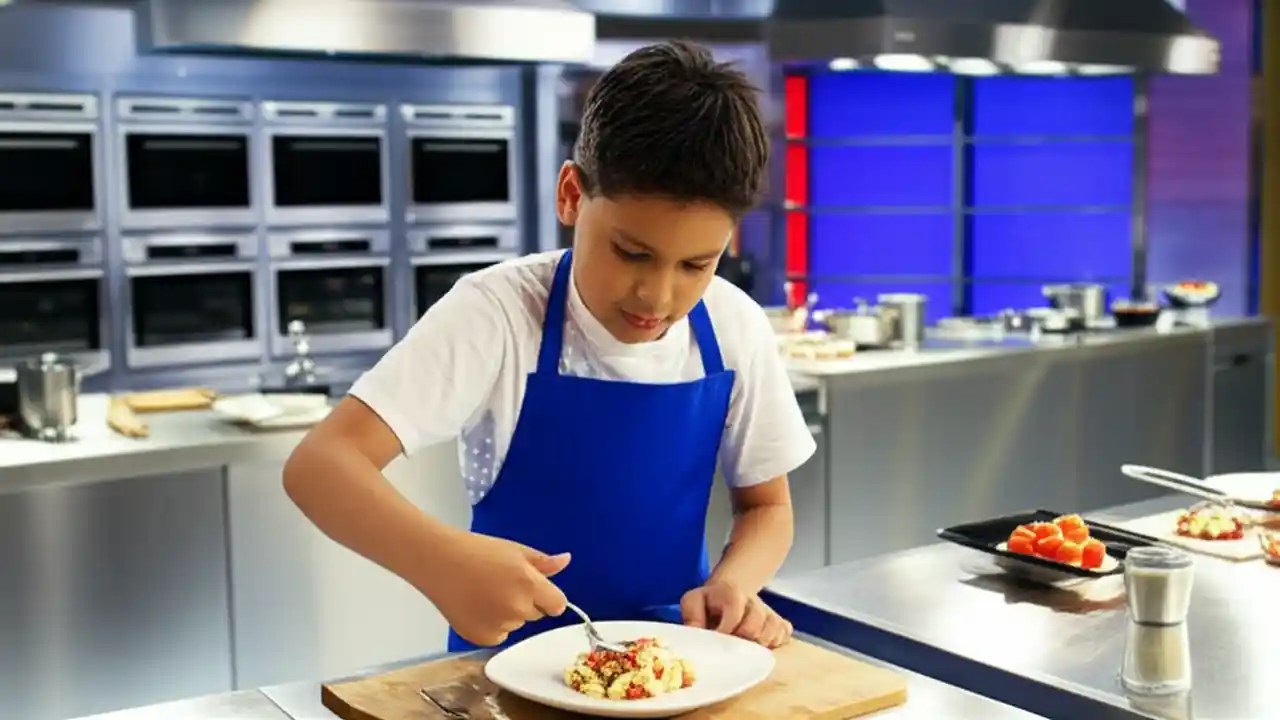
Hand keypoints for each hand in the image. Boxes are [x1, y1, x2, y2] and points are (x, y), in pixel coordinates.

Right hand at [422, 531, 569, 646]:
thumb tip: (566, 561)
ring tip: (484, 593)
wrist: (438, 561)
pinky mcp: (482, 637)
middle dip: (526, 602)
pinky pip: (499, 635)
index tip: (536, 590)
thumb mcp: (514, 550)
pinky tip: (476, 606)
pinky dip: (492, 626)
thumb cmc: (475, 550)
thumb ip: (543, 563)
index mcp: (529, 585)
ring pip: (516, 624)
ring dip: (508, 614)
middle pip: (537, 614)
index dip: (548, 597)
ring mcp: (499, 626)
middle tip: (501, 584)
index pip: (558, 604)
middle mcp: (517, 609)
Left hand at [680, 582, 792, 648]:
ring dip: (758, 643)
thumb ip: (692, 616)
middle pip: (755, 624)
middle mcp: (753, 601)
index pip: (735, 609)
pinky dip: (775, 642)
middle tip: (730, 647)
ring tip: (744, 648)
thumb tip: (695, 633)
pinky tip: (761, 645)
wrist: (730, 591)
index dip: (727, 627)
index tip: (718, 638)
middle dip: (741, 640)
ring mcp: (769, 611)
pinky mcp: (780, 621)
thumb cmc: (710, 603)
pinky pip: (785, 633)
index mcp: (731, 593)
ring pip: (772, 630)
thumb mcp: (694, 602)